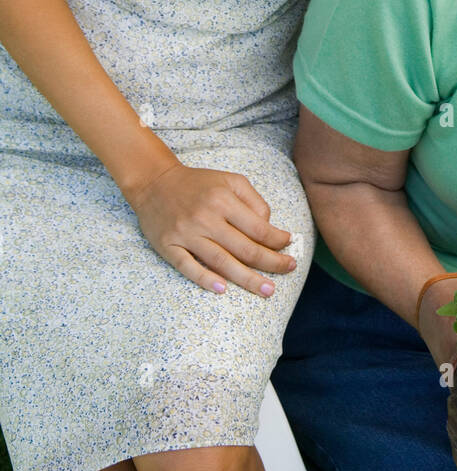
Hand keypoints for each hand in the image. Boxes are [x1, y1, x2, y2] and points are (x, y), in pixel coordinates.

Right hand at [127, 162, 296, 295]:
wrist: (155, 183)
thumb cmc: (199, 184)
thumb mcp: (230, 180)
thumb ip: (253, 201)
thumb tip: (268, 227)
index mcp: (223, 200)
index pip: (257, 228)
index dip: (276, 240)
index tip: (289, 246)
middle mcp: (206, 217)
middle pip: (244, 248)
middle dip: (271, 263)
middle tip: (289, 270)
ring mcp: (186, 234)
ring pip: (221, 261)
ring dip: (247, 279)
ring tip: (267, 290)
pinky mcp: (168, 246)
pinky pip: (188, 267)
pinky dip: (205, 279)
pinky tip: (222, 289)